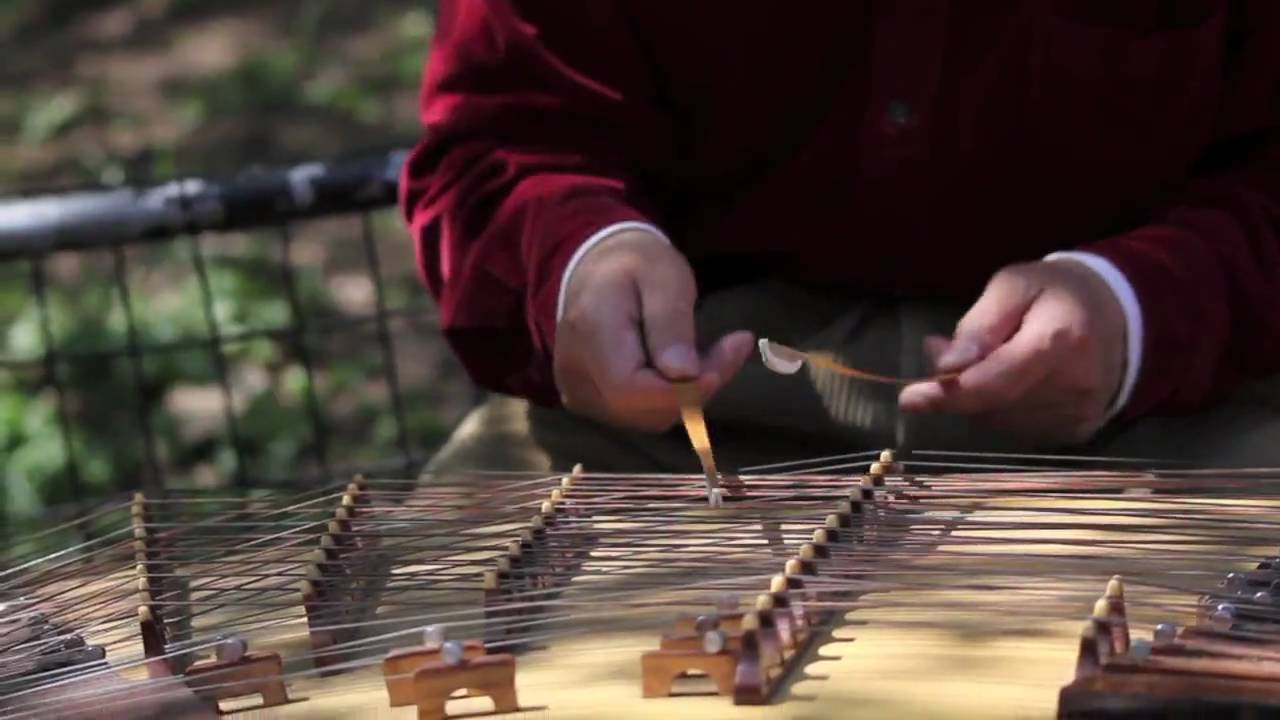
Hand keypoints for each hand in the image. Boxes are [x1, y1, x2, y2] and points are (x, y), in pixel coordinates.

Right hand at [554, 230, 754, 431]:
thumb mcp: (663, 275)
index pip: (630, 389)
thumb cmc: (633, 264)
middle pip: (644, 409)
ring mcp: (578, 392)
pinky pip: (640, 414)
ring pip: (647, 417)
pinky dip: (672, 398)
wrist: (593, 271)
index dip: (682, 390)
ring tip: (715, 353)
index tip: (728, 358)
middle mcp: (574, 372)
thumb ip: (670, 322)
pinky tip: (688, 368)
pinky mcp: (589, 402)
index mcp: (590, 332)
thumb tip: (684, 374)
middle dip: (697, 389)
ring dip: (689, 394)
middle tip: (734, 346)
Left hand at [898, 259, 1127, 446]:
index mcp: (1059, 341)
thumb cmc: (1054, 292)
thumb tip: (944, 365)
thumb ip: (978, 326)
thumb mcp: (1012, 286)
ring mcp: (1081, 414)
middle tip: (951, 358)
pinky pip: (1021, 433)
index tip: (909, 399)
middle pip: (993, 407)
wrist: (1118, 313)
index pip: (993, 383)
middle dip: (960, 389)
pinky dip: (1002, 413)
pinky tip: (1011, 385)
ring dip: (979, 402)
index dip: (948, 395)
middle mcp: (1075, 385)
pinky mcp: (1081, 430)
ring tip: (988, 365)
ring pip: (1002, 425)